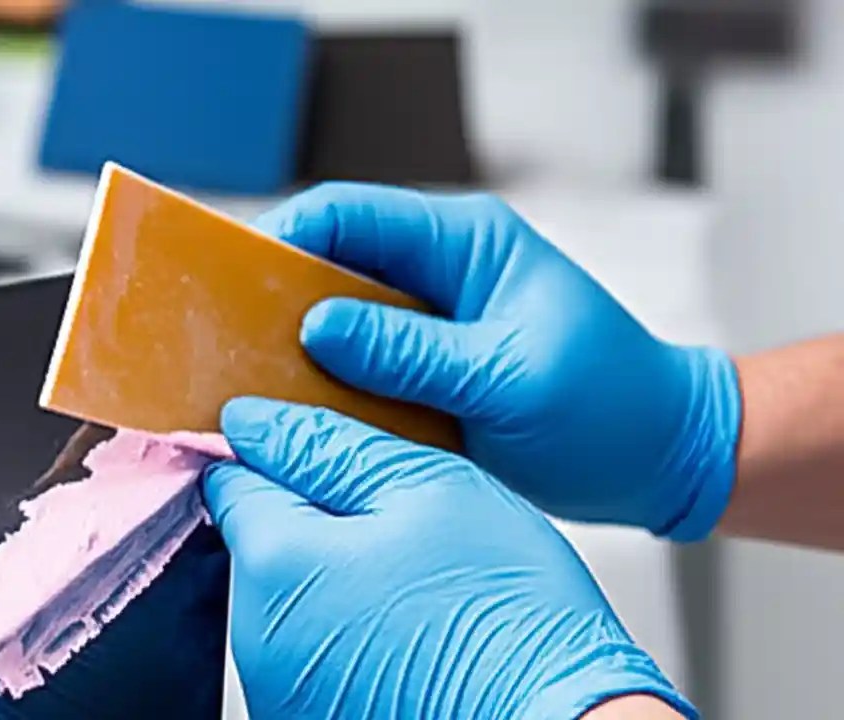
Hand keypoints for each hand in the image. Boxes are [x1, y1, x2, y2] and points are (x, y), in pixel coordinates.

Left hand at [203, 397, 693, 718]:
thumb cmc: (511, 616)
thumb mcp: (429, 489)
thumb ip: (327, 448)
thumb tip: (253, 422)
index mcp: (276, 564)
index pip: (231, 480)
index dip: (280, 454)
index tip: (335, 459)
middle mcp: (256, 636)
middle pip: (258, 540)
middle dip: (313, 516)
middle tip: (400, 520)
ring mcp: (279, 687)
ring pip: (286, 595)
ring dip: (331, 575)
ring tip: (413, 581)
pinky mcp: (307, 716)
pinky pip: (310, 649)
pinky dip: (345, 629)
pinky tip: (407, 629)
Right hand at [255, 184, 741, 539]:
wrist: (659, 459)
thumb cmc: (608, 408)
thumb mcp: (507, 378)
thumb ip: (409, 354)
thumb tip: (315, 328)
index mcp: (465, 242)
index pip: (352, 214)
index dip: (286, 238)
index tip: (233, 284)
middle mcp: (440, 271)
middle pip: (334, 263)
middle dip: (279, 300)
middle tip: (230, 345)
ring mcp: (432, 321)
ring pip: (339, 318)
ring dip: (299, 350)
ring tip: (254, 385)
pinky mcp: (428, 368)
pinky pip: (360, 366)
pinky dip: (330, 387)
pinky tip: (300, 416)